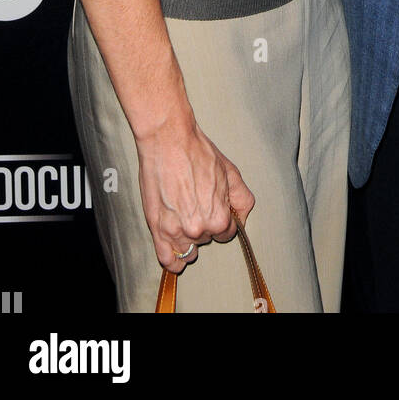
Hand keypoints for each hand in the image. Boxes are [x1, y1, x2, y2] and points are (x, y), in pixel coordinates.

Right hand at [135, 114, 255, 272]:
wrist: (168, 140)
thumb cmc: (197, 152)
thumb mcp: (230, 172)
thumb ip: (242, 199)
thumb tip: (242, 217)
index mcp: (218, 218)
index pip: (226, 234)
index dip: (223, 220)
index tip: (214, 209)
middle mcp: (197, 230)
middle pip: (206, 239)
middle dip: (205, 225)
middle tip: (197, 203)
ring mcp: (175, 232)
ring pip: (188, 249)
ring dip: (189, 239)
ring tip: (185, 217)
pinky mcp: (156, 229)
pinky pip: (167, 259)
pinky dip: (173, 259)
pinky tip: (176, 250)